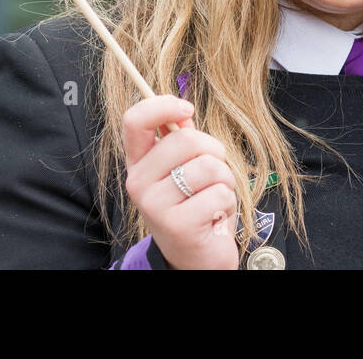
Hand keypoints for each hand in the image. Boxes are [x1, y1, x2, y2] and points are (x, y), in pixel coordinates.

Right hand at [123, 96, 239, 269]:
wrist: (196, 257)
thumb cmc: (194, 205)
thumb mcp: (184, 169)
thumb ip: (182, 139)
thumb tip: (183, 111)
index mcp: (139, 163)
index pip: (135, 120)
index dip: (163, 105)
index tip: (186, 109)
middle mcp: (138, 183)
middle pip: (185, 139)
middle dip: (214, 151)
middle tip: (213, 173)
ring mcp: (154, 205)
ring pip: (207, 166)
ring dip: (224, 180)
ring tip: (213, 198)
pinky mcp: (176, 225)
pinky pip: (218, 194)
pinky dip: (226, 204)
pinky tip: (214, 218)